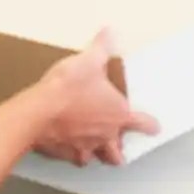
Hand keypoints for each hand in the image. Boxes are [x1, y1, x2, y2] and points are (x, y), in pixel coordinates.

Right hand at [35, 29, 159, 166]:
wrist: (37, 111)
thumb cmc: (68, 89)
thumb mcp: (88, 61)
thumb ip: (101, 48)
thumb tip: (109, 33)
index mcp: (117, 114)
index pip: (141, 123)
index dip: (150, 126)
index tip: (155, 128)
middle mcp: (103, 135)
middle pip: (117, 154)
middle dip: (118, 152)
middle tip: (118, 150)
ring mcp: (83, 147)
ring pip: (93, 160)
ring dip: (94, 155)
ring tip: (91, 151)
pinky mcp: (62, 154)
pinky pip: (70, 157)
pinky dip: (69, 153)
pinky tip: (64, 146)